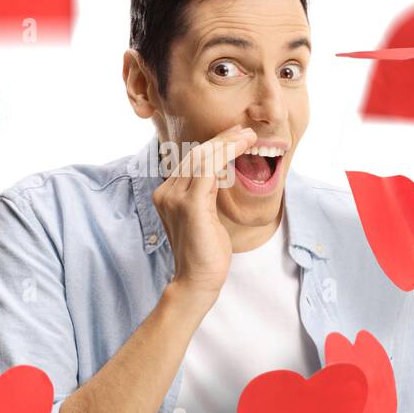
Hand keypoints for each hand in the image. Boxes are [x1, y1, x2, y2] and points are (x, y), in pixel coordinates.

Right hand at [152, 125, 255, 306]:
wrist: (197, 282)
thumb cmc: (205, 253)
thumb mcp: (205, 216)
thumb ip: (206, 193)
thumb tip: (220, 171)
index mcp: (167, 194)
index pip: (190, 161)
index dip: (213, 145)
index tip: (234, 135)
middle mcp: (166, 192)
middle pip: (195, 155)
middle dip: (221, 139)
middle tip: (244, 130)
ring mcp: (175, 198)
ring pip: (202, 158)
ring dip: (227, 143)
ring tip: (248, 136)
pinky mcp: (190, 205)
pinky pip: (208, 169)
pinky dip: (226, 153)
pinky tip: (242, 147)